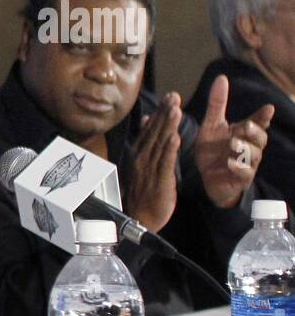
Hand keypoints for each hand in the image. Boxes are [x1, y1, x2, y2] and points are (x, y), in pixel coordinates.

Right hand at [123, 92, 180, 232]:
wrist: (138, 218)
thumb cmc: (142, 192)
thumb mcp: (142, 165)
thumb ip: (148, 143)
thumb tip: (150, 121)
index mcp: (139, 154)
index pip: (151, 129)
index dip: (161, 113)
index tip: (170, 98)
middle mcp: (142, 159)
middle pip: (156, 133)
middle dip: (166, 114)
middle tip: (174, 97)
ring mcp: (150, 169)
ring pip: (161, 144)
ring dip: (168, 126)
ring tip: (176, 110)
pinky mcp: (159, 181)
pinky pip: (165, 163)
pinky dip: (170, 150)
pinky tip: (175, 137)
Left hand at [194, 74, 272, 208]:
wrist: (207, 179)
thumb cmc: (213, 150)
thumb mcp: (211, 126)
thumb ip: (217, 104)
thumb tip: (221, 78)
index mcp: (244, 133)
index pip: (258, 122)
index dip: (263, 116)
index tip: (268, 108)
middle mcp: (249, 147)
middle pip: (260, 138)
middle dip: (255, 132)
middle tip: (246, 126)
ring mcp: (247, 163)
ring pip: (254, 155)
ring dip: (245, 149)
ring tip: (234, 143)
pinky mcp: (240, 179)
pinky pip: (244, 173)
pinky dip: (239, 168)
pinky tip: (230, 163)